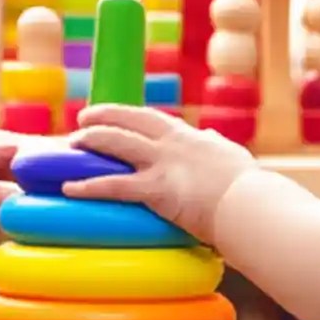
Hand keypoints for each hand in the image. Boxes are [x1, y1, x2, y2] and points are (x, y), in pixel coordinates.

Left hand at [62, 104, 258, 242]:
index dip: (130, 116)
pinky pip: (115, 186)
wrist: (250, 204)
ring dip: (91, 140)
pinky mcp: (156, 189)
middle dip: (104, 117)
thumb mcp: (231, 157)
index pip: (154, 119)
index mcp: (191, 137)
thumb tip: (211, 138)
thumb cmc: (248, 188)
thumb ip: (216, 146)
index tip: (116, 115)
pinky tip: (70, 187)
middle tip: (83, 118)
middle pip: (130, 121)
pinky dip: (89, 186)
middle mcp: (173, 144)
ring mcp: (163, 164)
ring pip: (117, 143)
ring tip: (71, 143)